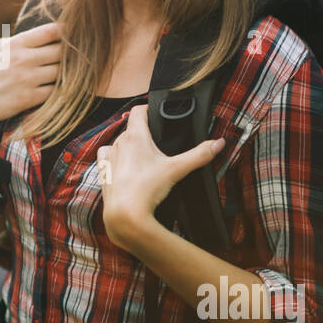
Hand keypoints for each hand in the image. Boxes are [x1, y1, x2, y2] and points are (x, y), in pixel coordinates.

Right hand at [0, 20, 62, 139]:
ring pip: (61, 72)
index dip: (65, 33)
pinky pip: (54, 90)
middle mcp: (22, 59)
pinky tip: (52, 89)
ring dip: (65, 73)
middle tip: (71, 59)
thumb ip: (20, 43)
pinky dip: (57, 90)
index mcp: (15, 44)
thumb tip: (46, 35)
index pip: (50, 31)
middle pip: (61, 51)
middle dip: (69, 54)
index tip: (70, 37)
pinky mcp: (29, 98)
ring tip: (63, 75)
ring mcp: (27, 79)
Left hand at [97, 103, 224, 250]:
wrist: (125, 214)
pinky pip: (106, 156)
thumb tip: (218, 143)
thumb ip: (199, 155)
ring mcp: (109, 157)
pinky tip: (123, 165)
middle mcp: (118, 143)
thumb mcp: (177, 169)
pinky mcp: (103, 171)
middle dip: (143, 131)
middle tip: (157, 140)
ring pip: (118, 142)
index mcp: (135, 136)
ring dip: (128, 144)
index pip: (138, 111)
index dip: (148, 108)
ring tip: (142, 154)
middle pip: (130, 128)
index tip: (155, 112)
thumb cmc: (148, 189)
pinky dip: (114, 157)